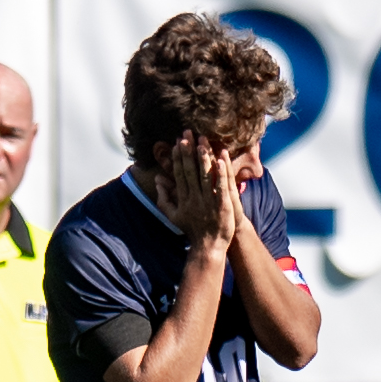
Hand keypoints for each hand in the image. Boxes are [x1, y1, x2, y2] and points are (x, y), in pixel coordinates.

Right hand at [153, 131, 236, 253]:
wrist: (208, 247)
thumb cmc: (192, 230)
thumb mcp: (173, 216)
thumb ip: (164, 198)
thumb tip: (158, 180)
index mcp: (183, 199)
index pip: (179, 174)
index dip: (178, 158)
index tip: (177, 143)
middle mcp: (194, 199)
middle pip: (190, 171)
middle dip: (188, 152)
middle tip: (187, 134)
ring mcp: (208, 202)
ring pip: (205, 176)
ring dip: (203, 157)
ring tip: (202, 141)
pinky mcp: (222, 206)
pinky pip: (221, 186)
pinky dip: (221, 172)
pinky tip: (221, 159)